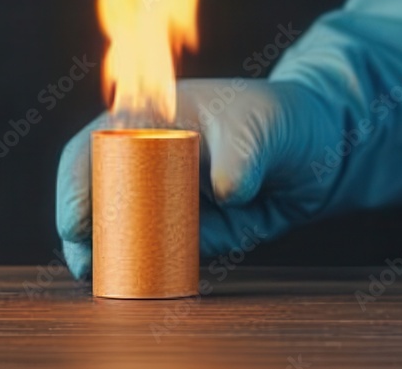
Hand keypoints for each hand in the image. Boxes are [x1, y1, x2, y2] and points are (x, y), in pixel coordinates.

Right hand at [55, 78, 339, 277]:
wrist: (324, 146)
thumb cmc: (284, 117)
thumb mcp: (263, 125)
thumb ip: (242, 154)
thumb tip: (225, 191)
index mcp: (154, 117)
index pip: (96, 145)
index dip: (76, 181)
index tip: (78, 219)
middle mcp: (153, 157)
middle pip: (99, 193)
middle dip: (85, 229)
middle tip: (87, 262)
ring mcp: (172, 195)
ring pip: (126, 228)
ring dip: (113, 254)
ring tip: (109, 279)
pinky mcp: (196, 229)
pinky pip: (164, 252)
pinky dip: (151, 269)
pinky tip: (147, 283)